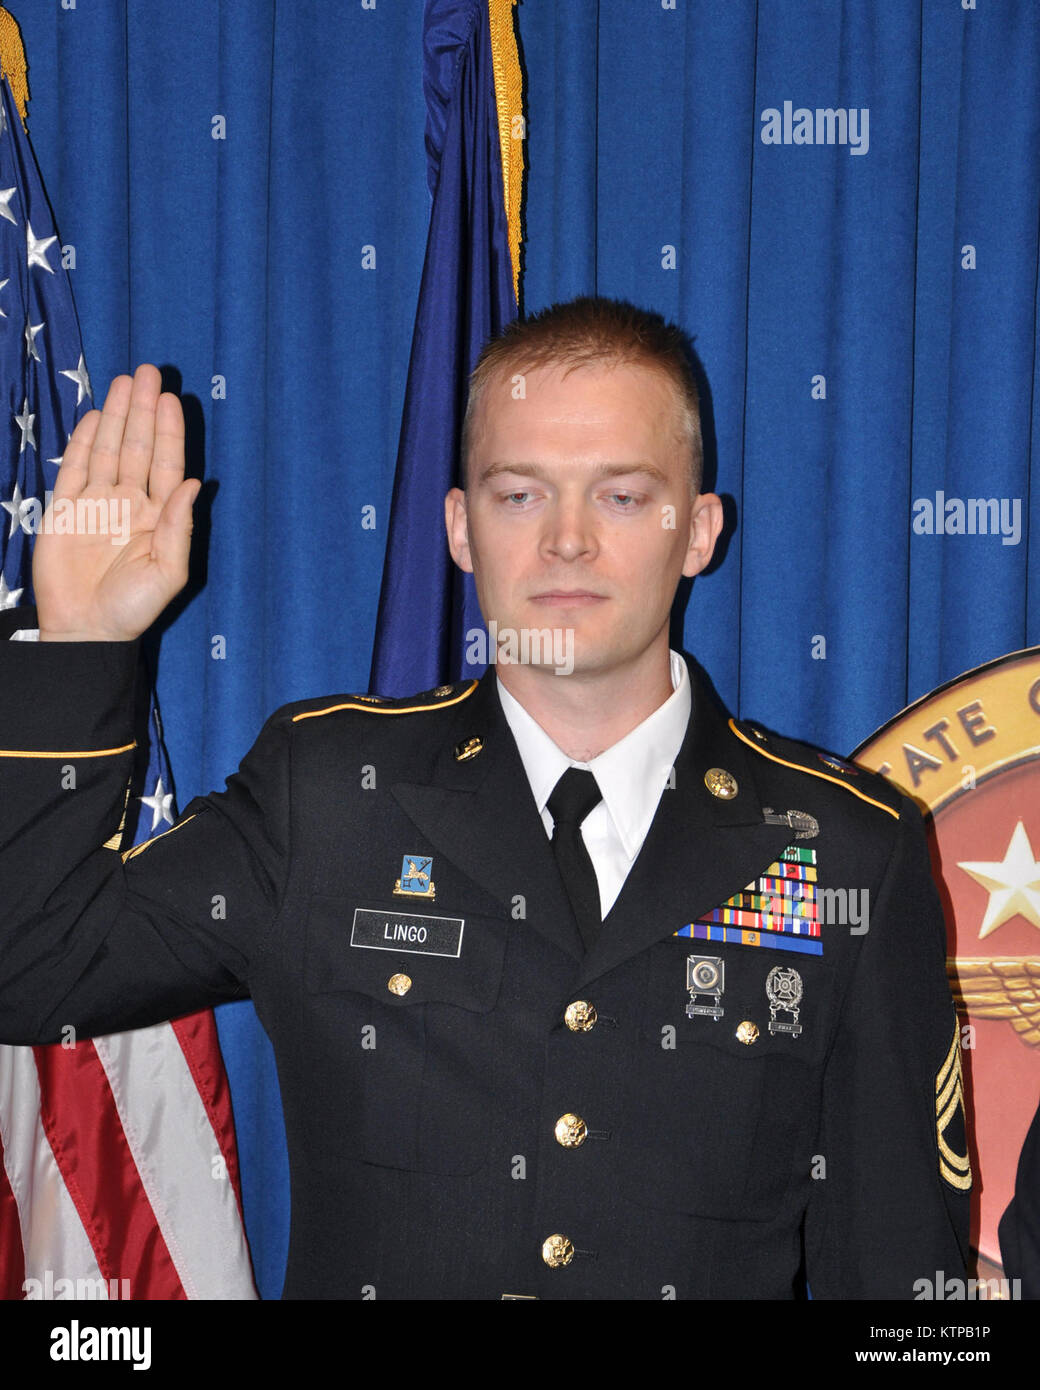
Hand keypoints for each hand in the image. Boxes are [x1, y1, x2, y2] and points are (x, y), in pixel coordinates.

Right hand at [33, 365, 199, 641]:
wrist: (85, 629)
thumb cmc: (133, 608)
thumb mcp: (168, 573)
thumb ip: (179, 527)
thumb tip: (197, 483)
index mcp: (158, 516)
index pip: (167, 464)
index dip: (169, 431)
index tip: (170, 398)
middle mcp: (130, 503)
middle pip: (138, 447)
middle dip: (142, 410)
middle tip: (147, 371)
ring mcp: (97, 503)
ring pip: (109, 449)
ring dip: (117, 416)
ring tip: (125, 381)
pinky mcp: (66, 509)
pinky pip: (76, 467)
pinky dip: (85, 441)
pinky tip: (97, 416)